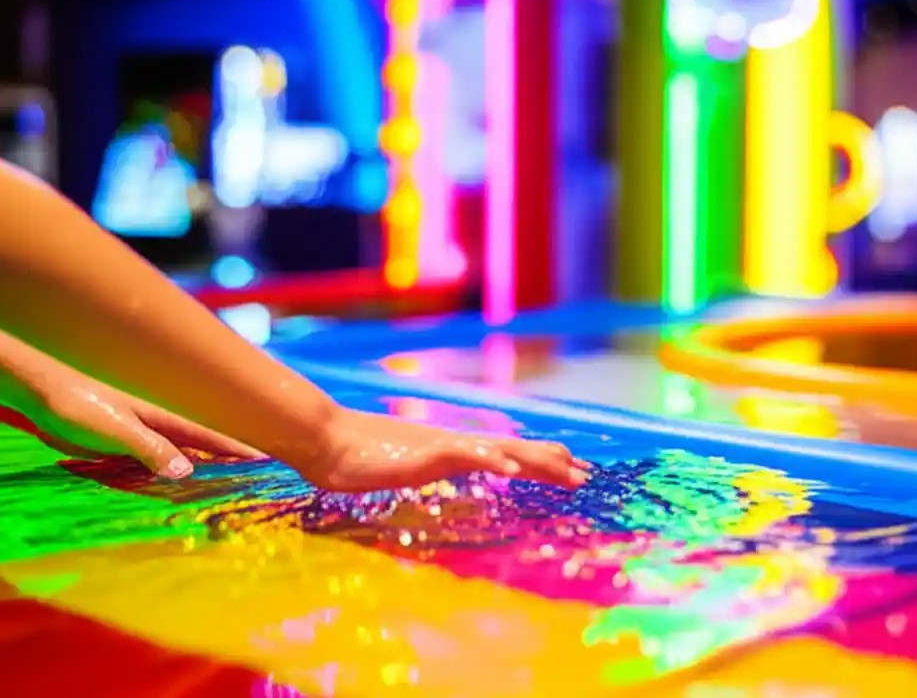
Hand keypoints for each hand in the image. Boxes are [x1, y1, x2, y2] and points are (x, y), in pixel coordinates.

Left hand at [27, 373, 262, 478]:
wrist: (41, 394)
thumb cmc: (78, 404)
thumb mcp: (116, 429)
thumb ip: (151, 449)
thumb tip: (188, 471)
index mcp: (169, 419)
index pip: (220, 437)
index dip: (248, 451)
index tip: (277, 464)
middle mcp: (165, 429)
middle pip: (210, 451)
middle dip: (236, 467)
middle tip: (263, 488)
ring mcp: (148, 439)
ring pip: (188, 461)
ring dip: (209, 477)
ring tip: (233, 498)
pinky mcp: (129, 451)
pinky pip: (162, 470)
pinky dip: (177, 482)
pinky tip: (184, 495)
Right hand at [299, 408, 590, 492]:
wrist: (327, 440)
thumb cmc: (361, 457)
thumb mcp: (406, 467)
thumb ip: (430, 467)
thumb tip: (443, 470)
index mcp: (455, 449)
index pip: (509, 453)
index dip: (542, 459)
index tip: (574, 468)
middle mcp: (458, 443)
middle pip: (516, 450)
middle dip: (553, 463)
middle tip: (588, 476)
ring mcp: (445, 445)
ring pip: (502, 450)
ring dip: (537, 461)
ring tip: (569, 472)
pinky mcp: (427, 452)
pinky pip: (466, 456)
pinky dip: (492, 461)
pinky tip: (514, 470)